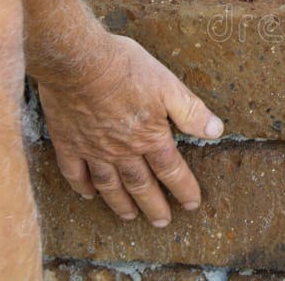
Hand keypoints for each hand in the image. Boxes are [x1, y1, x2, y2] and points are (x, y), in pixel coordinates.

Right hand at [38, 34, 223, 226]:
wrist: (79, 62)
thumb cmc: (126, 69)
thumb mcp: (169, 86)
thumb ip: (191, 112)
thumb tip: (216, 131)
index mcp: (149, 137)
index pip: (172, 170)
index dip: (184, 189)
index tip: (192, 205)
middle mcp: (122, 150)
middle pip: (141, 185)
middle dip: (154, 205)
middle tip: (162, 222)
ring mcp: (93, 149)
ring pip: (109, 184)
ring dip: (120, 203)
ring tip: (129, 216)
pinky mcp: (68, 142)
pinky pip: (75, 172)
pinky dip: (82, 186)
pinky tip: (87, 195)